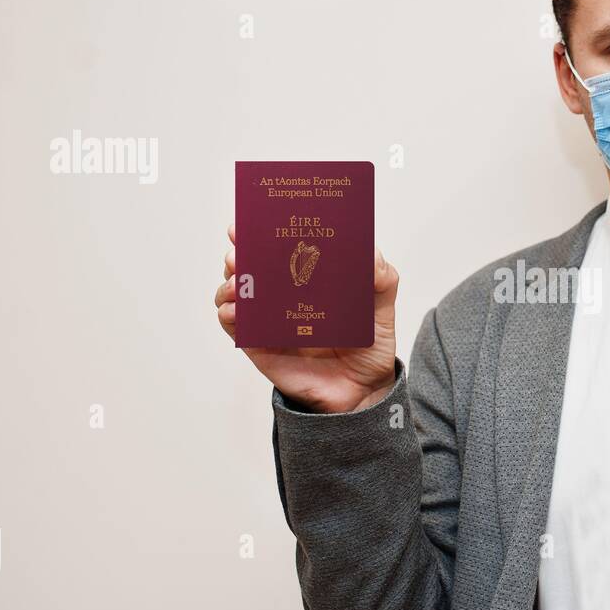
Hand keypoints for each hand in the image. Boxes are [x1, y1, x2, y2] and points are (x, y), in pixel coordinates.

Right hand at [215, 223, 398, 413]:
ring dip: (229, 282)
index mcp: (307, 276)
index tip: (252, 220)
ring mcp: (267, 317)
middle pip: (248, 263)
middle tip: (240, 253)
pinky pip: (233, 325)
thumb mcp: (381, 305)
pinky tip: (237, 310)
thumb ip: (381, 277)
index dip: (261, 230)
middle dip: (238, 252)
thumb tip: (369, 251)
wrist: (363, 389)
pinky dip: (228, 313)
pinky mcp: (258, 343)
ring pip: (232, 290)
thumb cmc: (370, 343)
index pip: (277, 245)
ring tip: (239, 281)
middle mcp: (282, 292)